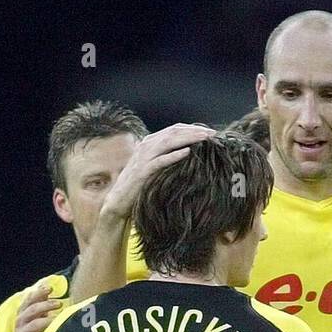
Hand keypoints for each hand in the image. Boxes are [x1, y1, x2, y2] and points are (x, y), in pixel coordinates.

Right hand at [10, 283, 62, 331]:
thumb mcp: (34, 321)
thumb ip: (41, 309)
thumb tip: (50, 292)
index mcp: (23, 314)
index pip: (30, 300)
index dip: (39, 293)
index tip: (50, 288)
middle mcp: (20, 322)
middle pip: (32, 310)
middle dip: (46, 305)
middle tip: (59, 304)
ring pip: (34, 324)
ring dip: (47, 321)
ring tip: (58, 319)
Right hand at [100, 123, 214, 220]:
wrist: (119, 202)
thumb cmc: (141, 187)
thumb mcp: (156, 169)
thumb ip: (167, 159)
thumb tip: (189, 156)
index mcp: (150, 143)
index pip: (174, 130)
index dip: (192, 129)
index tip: (210, 133)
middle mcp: (147, 146)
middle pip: (173, 132)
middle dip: (194, 131)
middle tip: (213, 134)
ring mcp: (144, 157)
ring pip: (168, 142)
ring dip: (188, 138)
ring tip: (204, 138)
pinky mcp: (143, 171)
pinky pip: (160, 160)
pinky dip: (174, 155)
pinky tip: (187, 152)